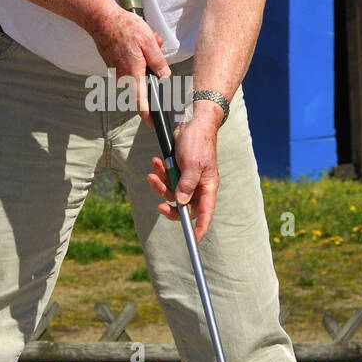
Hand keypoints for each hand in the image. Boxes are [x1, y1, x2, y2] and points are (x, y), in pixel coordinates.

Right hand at [86, 0, 168, 125]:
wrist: (100, 18)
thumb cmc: (125, 28)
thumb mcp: (149, 42)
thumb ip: (159, 62)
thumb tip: (165, 76)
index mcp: (133, 73)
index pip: (141, 101)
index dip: (148, 114)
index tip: (152, 123)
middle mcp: (122, 76)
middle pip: (143, 79)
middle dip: (152, 66)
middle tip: (154, 45)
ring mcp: (116, 70)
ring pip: (138, 69)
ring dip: (145, 56)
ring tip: (143, 38)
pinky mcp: (113, 63)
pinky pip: (130, 62)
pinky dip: (136, 53)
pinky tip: (134, 39)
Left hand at [146, 114, 219, 239]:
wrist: (192, 121)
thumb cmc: (198, 142)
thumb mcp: (192, 164)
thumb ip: (186, 184)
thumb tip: (181, 203)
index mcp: (207, 187)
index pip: (205, 214)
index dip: (200, 228)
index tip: (193, 240)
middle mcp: (198, 186)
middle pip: (183, 207)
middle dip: (169, 206)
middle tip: (159, 206)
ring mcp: (187, 179)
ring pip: (171, 193)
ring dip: (160, 184)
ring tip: (153, 171)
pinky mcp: (178, 171)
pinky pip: (166, 180)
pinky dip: (159, 173)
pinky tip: (156, 163)